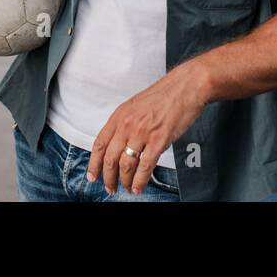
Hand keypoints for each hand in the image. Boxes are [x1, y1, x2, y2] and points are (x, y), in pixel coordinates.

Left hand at [85, 63, 208, 194]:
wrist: (185, 87)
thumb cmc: (164, 95)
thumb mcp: (135, 105)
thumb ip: (125, 123)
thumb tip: (118, 144)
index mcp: (119, 115)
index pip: (100, 144)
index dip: (94, 163)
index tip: (92, 175)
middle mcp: (127, 124)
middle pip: (110, 158)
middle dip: (108, 177)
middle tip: (110, 188)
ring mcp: (142, 133)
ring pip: (126, 165)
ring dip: (124, 181)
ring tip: (127, 188)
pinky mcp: (158, 140)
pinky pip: (145, 167)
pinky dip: (140, 181)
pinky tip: (139, 187)